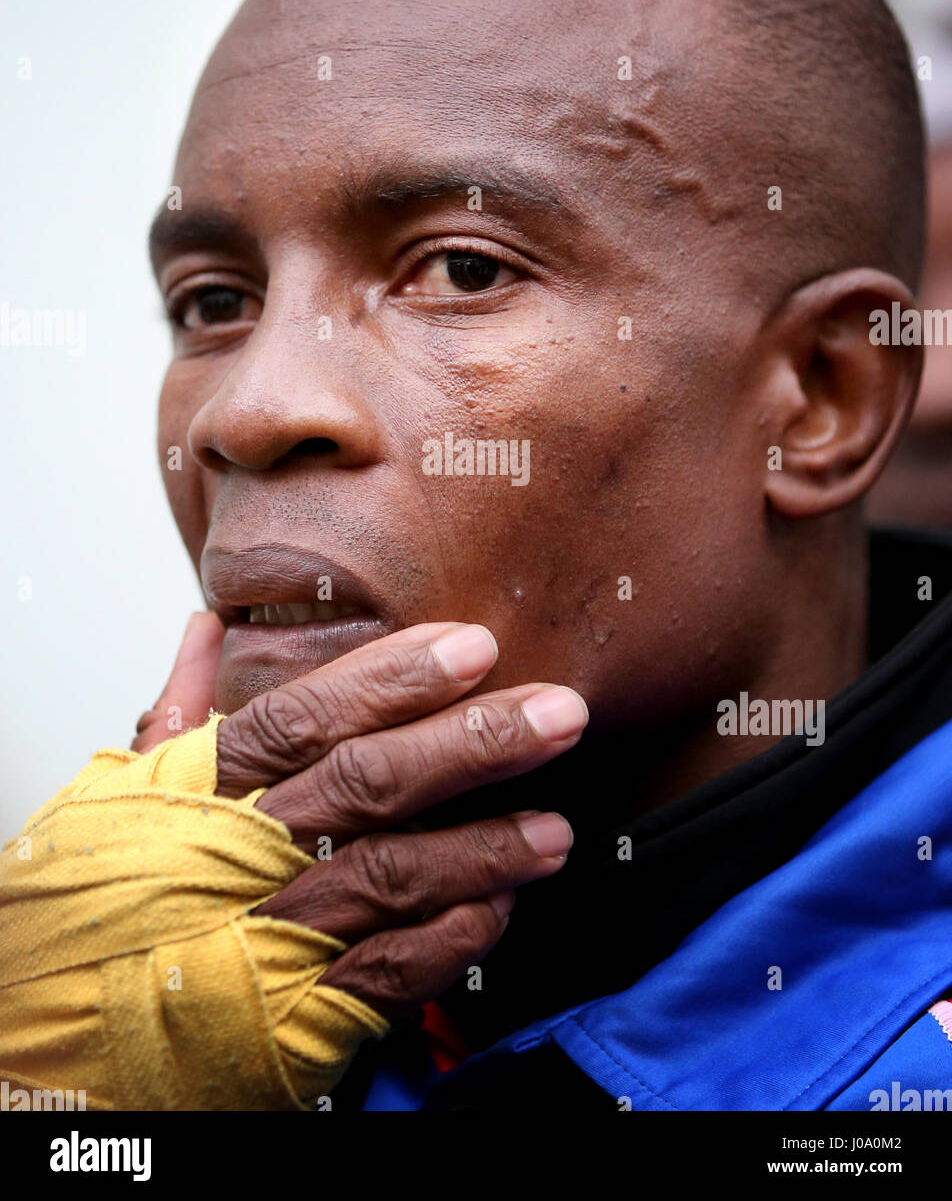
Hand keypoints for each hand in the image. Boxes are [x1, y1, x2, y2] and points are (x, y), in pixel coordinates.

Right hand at [135, 616, 585, 1024]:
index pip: (306, 717)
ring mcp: (272, 932)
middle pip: (369, 784)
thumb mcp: (121, 794)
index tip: (471, 646)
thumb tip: (208, 627)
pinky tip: (500, 911)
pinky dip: (450, 940)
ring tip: (554, 829)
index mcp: (203, 790)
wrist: (65, 1030)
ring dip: (482, 850)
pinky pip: (389, 972)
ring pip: (391, 877)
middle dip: (472, 744)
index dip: (392, 678)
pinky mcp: (297, 1009)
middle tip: (558, 713)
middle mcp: (244, 853)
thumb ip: (178, 709)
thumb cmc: (104, 899)